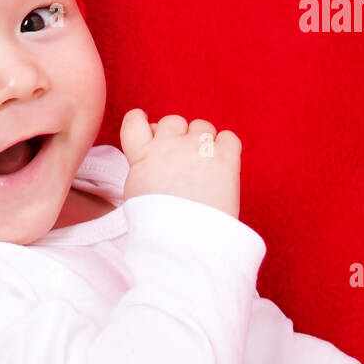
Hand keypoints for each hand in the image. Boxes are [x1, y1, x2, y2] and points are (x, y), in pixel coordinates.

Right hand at [119, 109, 241, 218]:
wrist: (185, 243)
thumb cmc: (159, 225)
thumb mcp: (136, 192)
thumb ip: (144, 166)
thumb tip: (155, 155)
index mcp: (142, 155)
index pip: (134, 120)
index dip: (143, 121)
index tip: (152, 132)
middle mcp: (169, 145)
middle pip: (173, 121)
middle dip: (178, 136)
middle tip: (183, 161)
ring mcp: (198, 148)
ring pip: (202, 126)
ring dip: (203, 141)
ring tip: (204, 168)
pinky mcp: (225, 158)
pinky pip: (229, 138)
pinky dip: (227, 149)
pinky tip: (223, 167)